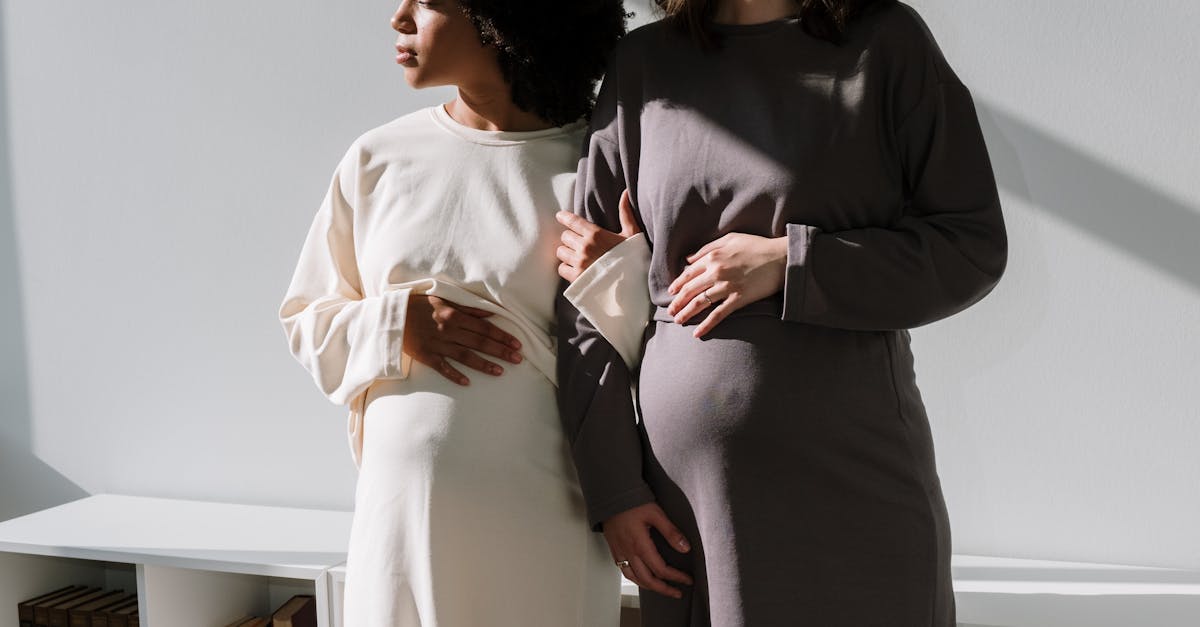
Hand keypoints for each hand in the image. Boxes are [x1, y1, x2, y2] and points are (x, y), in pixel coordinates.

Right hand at [403, 294, 523, 384]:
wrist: (393, 316)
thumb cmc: (421, 306)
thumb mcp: (445, 301)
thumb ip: (469, 308)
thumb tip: (492, 312)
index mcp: (454, 315)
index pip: (484, 327)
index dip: (502, 336)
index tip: (516, 343)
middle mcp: (448, 329)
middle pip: (479, 342)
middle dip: (500, 351)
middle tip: (518, 359)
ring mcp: (437, 343)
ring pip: (465, 356)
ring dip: (484, 364)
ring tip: (500, 372)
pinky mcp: (426, 355)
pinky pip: (443, 367)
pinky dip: (455, 375)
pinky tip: (467, 382)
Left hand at [555, 189, 640, 281]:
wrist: (633, 284)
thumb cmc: (634, 258)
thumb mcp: (632, 234)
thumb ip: (625, 214)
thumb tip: (625, 193)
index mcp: (596, 234)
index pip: (573, 221)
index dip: (564, 217)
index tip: (560, 216)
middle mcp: (585, 247)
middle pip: (565, 236)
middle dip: (570, 238)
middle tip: (578, 243)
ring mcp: (579, 263)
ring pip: (561, 251)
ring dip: (567, 253)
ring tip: (576, 256)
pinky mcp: (576, 278)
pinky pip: (562, 268)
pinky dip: (566, 268)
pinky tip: (575, 268)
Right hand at [603, 502, 692, 598]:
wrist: (610, 496)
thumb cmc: (631, 502)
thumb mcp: (656, 514)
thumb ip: (671, 532)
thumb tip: (685, 548)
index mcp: (640, 545)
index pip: (661, 569)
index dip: (676, 577)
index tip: (687, 580)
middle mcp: (629, 552)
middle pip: (647, 580)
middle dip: (664, 589)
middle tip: (677, 592)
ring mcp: (620, 552)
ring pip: (634, 578)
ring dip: (649, 587)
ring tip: (661, 589)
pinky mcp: (615, 549)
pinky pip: (624, 571)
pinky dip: (635, 579)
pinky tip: (641, 577)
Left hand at [667, 233, 788, 337]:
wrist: (781, 258)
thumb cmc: (756, 246)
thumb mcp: (729, 239)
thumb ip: (706, 248)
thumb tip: (688, 260)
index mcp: (712, 257)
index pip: (688, 274)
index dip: (677, 285)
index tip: (671, 294)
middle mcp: (716, 272)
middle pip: (690, 290)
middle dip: (677, 302)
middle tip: (670, 311)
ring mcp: (726, 286)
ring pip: (699, 303)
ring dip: (686, 313)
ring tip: (678, 321)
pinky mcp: (738, 299)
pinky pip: (718, 314)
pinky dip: (706, 325)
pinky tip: (697, 333)